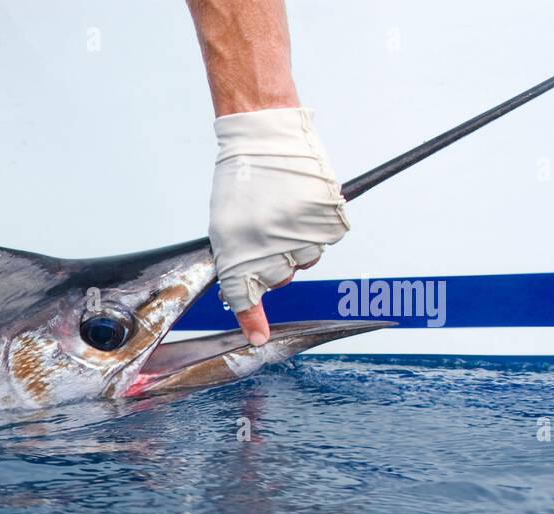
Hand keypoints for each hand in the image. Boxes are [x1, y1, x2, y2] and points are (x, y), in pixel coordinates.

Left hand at [207, 106, 349, 344]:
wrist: (263, 134)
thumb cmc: (241, 180)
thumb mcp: (225, 226)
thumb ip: (236, 263)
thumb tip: (245, 298)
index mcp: (239, 253)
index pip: (247, 299)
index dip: (253, 320)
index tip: (258, 338)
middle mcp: (272, 250)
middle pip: (282, 279)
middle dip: (274, 261)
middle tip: (266, 229)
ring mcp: (303, 235)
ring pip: (308, 259)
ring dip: (298, 242)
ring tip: (283, 211)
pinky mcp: (328, 217)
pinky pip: (327, 237)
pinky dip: (318, 225)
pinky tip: (302, 205)